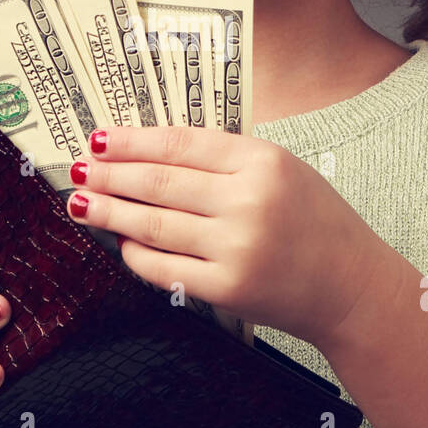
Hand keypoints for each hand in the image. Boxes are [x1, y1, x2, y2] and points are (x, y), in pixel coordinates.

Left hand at [65, 124, 391, 348]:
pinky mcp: (226, 288)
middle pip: (158, 182)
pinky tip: (121, 243)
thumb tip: (151, 151)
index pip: (180, 144)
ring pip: (152, 224)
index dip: (133, 141)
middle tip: (78, 170)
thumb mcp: (281, 170)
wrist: (350, 287)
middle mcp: (247, 201)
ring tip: (80, 205)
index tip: (100, 139)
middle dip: (109, 176)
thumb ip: (226, 159)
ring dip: (109, 213)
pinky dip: (136, 255)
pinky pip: (163, 268)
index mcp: (262, 161)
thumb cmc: (314, 222)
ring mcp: (235, 247)